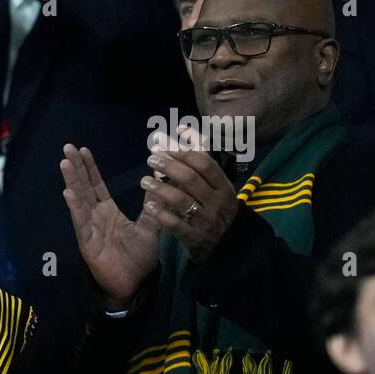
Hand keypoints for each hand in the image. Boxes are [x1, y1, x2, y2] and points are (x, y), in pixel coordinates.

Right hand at [61, 143, 160, 306]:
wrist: (135, 285)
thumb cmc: (138, 258)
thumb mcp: (149, 228)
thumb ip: (151, 206)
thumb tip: (159, 183)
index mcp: (108, 212)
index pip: (97, 185)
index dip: (90, 168)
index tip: (84, 149)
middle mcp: (96, 217)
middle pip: (84, 187)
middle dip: (76, 167)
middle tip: (68, 146)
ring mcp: (89, 229)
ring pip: (79, 201)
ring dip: (72, 181)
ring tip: (65, 163)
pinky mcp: (88, 243)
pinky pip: (81, 222)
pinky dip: (75, 207)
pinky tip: (69, 192)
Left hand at [141, 126, 238, 260]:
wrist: (230, 246)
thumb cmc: (217, 206)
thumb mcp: (217, 183)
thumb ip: (201, 156)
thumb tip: (184, 127)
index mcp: (223, 186)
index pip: (204, 163)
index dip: (183, 151)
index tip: (164, 143)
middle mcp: (216, 202)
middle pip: (190, 179)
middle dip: (168, 165)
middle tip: (151, 157)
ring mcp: (206, 221)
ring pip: (181, 200)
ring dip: (159, 187)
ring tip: (144, 180)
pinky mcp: (195, 238)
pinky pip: (175, 224)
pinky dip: (160, 213)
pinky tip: (148, 204)